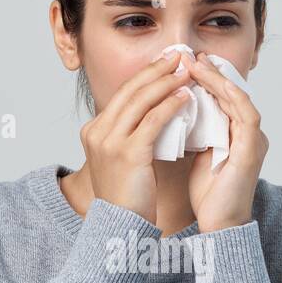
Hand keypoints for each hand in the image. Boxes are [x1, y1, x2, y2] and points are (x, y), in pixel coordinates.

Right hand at [77, 49, 196, 223]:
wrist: (120, 226)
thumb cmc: (128, 197)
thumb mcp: (122, 159)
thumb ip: (131, 135)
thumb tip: (155, 113)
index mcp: (94, 131)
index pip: (123, 94)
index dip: (146, 75)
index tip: (166, 62)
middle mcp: (97, 132)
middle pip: (130, 91)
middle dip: (156, 70)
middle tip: (179, 56)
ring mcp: (109, 142)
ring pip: (140, 101)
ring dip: (166, 82)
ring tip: (187, 71)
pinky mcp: (127, 153)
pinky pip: (152, 121)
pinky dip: (170, 106)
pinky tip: (186, 97)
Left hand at [184, 52, 268, 231]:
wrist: (219, 225)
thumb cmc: (209, 194)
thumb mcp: (200, 155)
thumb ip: (198, 133)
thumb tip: (179, 112)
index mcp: (238, 135)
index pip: (224, 98)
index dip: (207, 79)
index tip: (185, 65)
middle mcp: (250, 134)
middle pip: (233, 93)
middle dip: (211, 72)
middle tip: (189, 55)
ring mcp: (254, 141)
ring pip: (239, 98)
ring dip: (218, 79)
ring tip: (196, 64)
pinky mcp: (252, 150)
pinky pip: (246, 115)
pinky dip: (231, 97)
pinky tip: (214, 85)